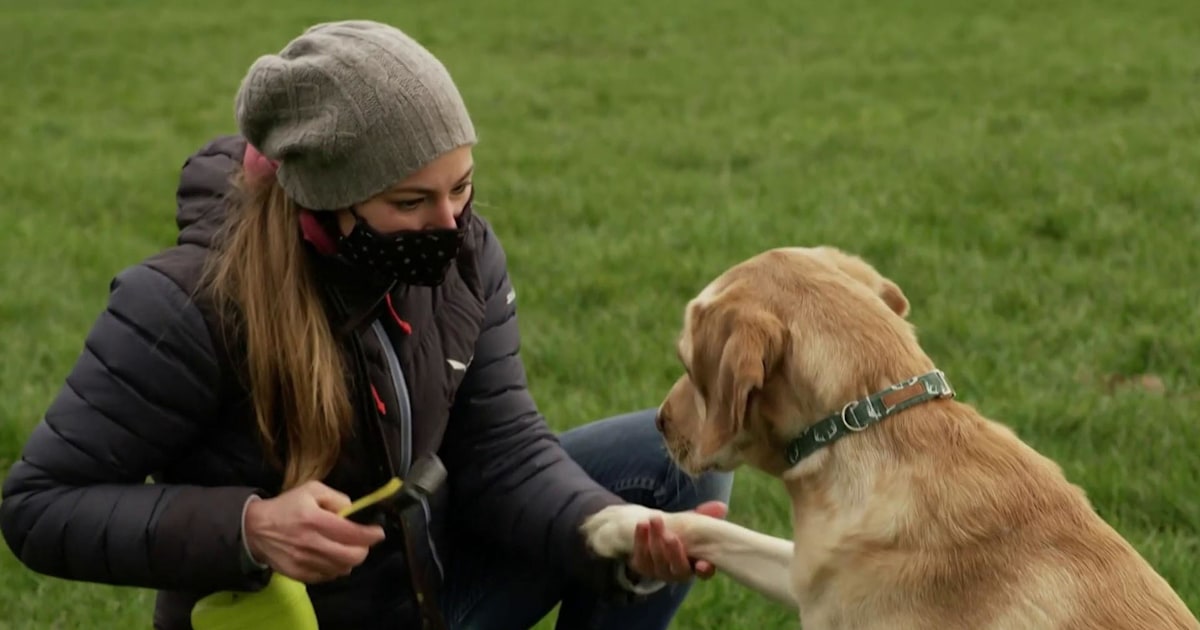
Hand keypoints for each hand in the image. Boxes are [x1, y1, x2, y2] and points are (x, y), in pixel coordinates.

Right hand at [243, 480, 386, 582]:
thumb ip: (337, 498)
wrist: (256, 529)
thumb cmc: (288, 506)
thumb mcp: (312, 490)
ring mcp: (304, 562)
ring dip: (351, 560)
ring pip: (342, 569)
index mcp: (314, 520)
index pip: (352, 533)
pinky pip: (328, 577)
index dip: (370, 535)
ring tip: (347, 549)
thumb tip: (353, 512)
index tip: (378, 533)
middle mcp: (311, 543)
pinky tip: (332, 557)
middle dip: (364, 550)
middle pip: (351, 556)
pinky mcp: (299, 574)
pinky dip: (336, 568)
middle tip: (363, 542)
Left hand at [627, 500, 727, 582]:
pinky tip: (642, 525)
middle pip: (678, 567)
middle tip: (670, 535)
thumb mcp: (693, 523)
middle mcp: (679, 572)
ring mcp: (660, 571)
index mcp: (697, 565)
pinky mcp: (643, 567)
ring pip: (657, 561)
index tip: (702, 564)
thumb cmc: (681, 531)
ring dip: (655, 540)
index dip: (704, 570)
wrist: (654, 533)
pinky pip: (640, 557)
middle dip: (674, 552)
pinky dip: (640, 540)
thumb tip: (721, 507)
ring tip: (654, 520)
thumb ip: (705, 517)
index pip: (704, 573)